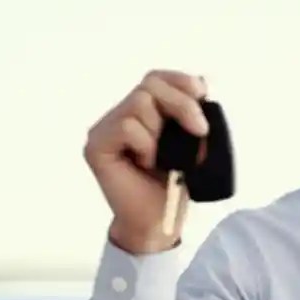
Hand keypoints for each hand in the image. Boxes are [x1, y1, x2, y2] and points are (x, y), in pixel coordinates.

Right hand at [84, 70, 209, 253]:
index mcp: (145, 111)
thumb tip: (202, 87)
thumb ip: (193, 115)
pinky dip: (146, 145)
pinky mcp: (96, 146)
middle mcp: (121, 114)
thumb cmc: (176, 184)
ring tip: (162, 158)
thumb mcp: (195, 144)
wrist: (160, 221)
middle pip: (150, 85)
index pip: (158, 78)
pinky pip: (126, 127)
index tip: (203, 95)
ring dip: (161, 132)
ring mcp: (105, 129)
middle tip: (200, 131)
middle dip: (182, 104)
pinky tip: (147, 163)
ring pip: (139, 103)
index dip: (181, 81)